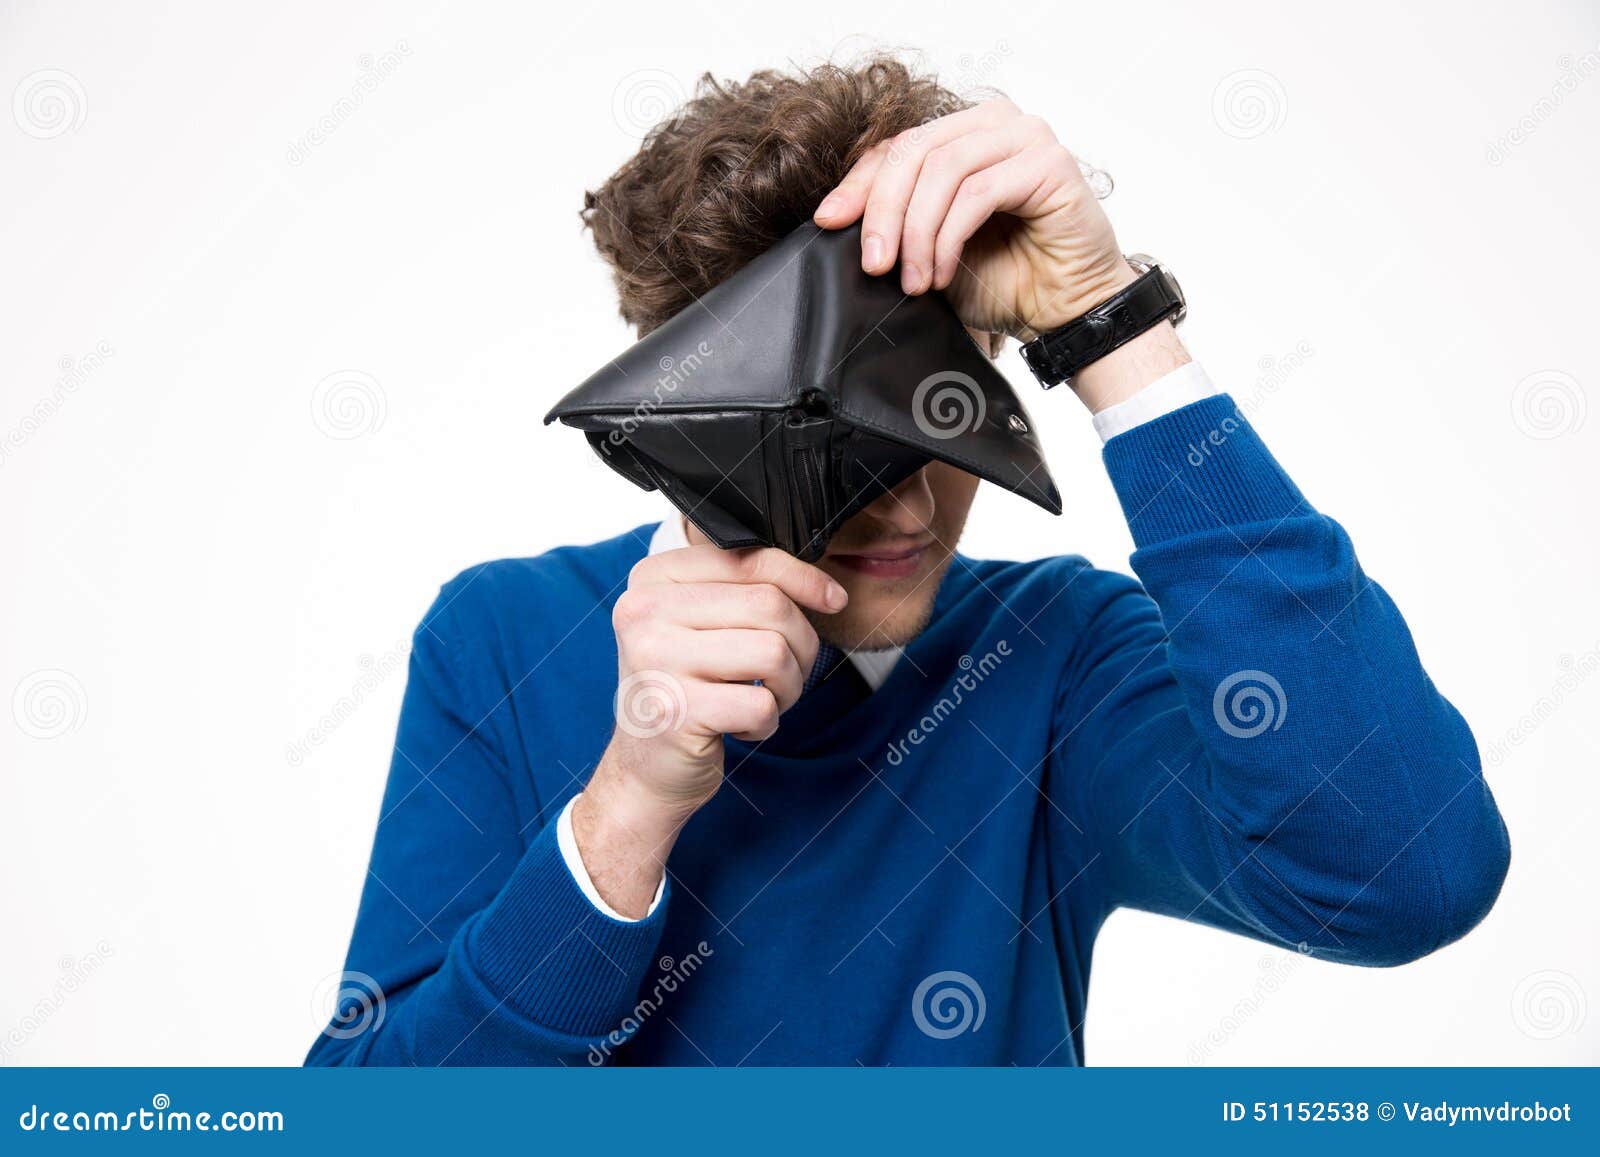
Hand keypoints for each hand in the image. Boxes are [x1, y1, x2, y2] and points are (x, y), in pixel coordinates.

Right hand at [572, 543, 845, 915]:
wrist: (645, 768)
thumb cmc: (686, 689)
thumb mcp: (704, 626)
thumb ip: (747, 591)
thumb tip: (828, 590)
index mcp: (652, 580)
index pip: (746, 558)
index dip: (803, 578)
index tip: (833, 599)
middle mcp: (643, 613)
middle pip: (769, 605)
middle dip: (801, 644)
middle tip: (785, 673)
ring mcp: (654, 662)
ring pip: (774, 652)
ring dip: (788, 685)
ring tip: (763, 700)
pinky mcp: (673, 712)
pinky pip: (761, 705)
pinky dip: (767, 722)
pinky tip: (740, 727)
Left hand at [813, 98, 1134, 339]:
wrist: (1063, 313)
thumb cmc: (1006, 280)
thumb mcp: (932, 249)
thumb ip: (897, 221)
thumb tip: (835, 217)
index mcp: (965, 134)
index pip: (897, 145)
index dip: (857, 184)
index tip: (828, 223)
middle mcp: (996, 123)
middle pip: (914, 151)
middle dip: (883, 212)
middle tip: (873, 265)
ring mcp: (1026, 137)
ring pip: (943, 169)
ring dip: (918, 232)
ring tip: (915, 281)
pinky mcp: (1050, 163)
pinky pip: (978, 192)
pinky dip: (950, 237)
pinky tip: (944, 273)